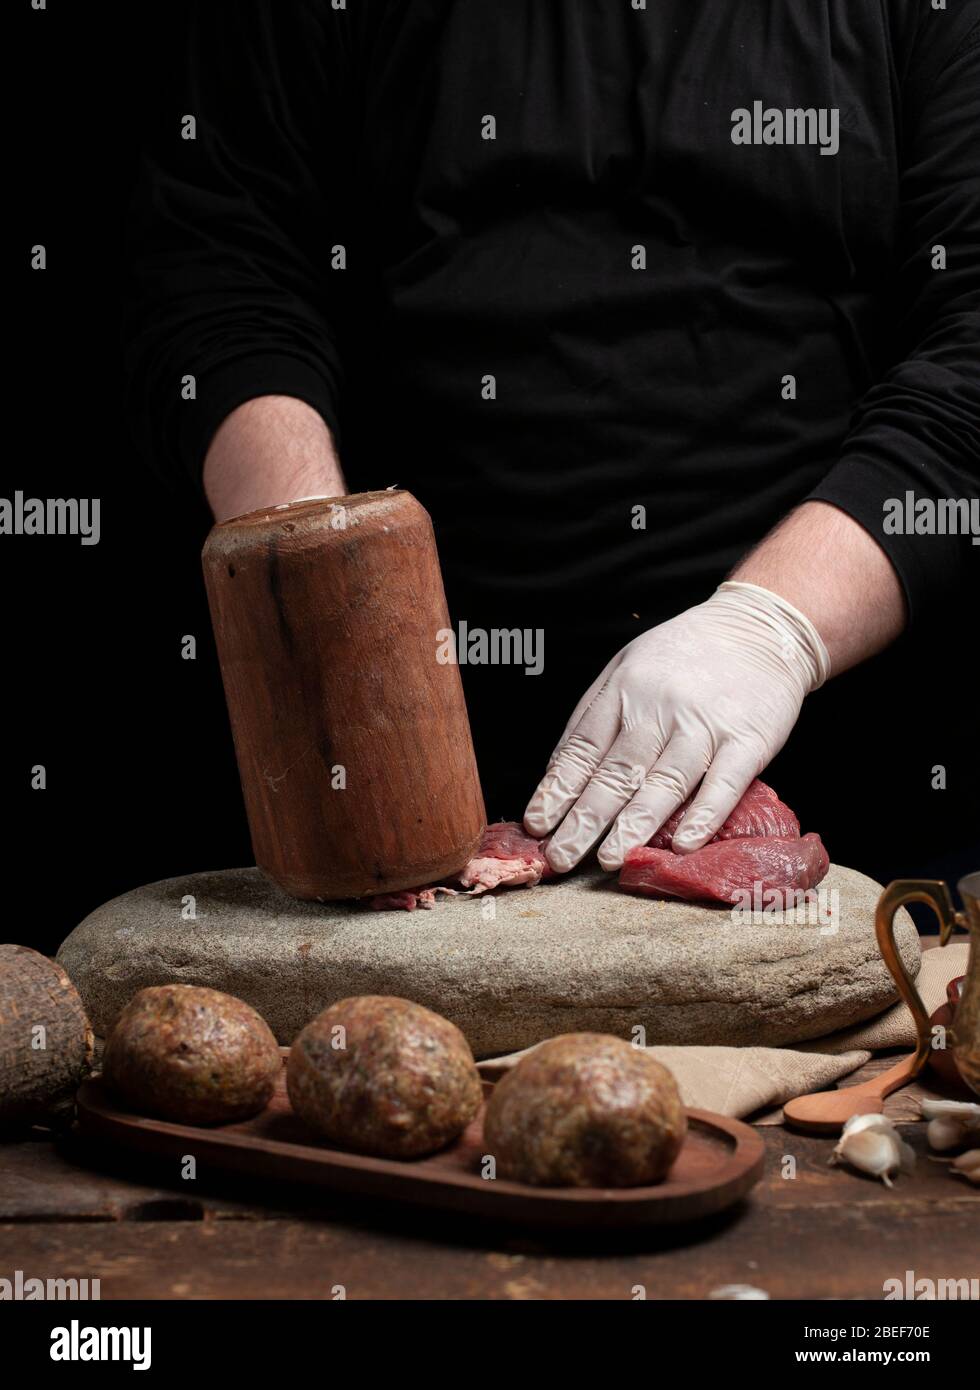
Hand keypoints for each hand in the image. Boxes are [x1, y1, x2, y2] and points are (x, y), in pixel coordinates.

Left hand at [523, 581, 829, 871]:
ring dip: (635, 825)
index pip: (583, 748)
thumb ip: (594, 715)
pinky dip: (703, 816)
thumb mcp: (627, 665)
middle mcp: (660, 707)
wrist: (758, 627)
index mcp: (624, 690)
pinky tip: (683, 844)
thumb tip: (559, 770)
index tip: (537, 825)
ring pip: (665, 782)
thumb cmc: (685, 654)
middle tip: (560, 857)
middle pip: (617, 772)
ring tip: (609, 859)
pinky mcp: (748, 739)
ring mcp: (705, 725)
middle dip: (584, 819)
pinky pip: (724, 783)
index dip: (557, 790)